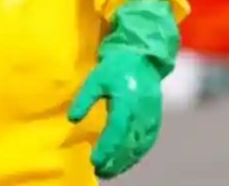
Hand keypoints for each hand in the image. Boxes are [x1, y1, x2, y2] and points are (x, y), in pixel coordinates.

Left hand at [68, 51, 163, 178]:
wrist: (142, 56)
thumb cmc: (116, 66)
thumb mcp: (96, 79)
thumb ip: (84, 99)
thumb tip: (72, 119)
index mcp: (127, 100)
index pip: (117, 131)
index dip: (106, 148)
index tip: (94, 161)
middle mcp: (142, 111)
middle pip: (129, 143)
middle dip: (114, 161)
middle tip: (100, 172)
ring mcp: (152, 116)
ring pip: (140, 145)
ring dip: (126, 161)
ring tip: (110, 171)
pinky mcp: (156, 118)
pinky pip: (147, 141)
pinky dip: (137, 154)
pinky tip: (127, 161)